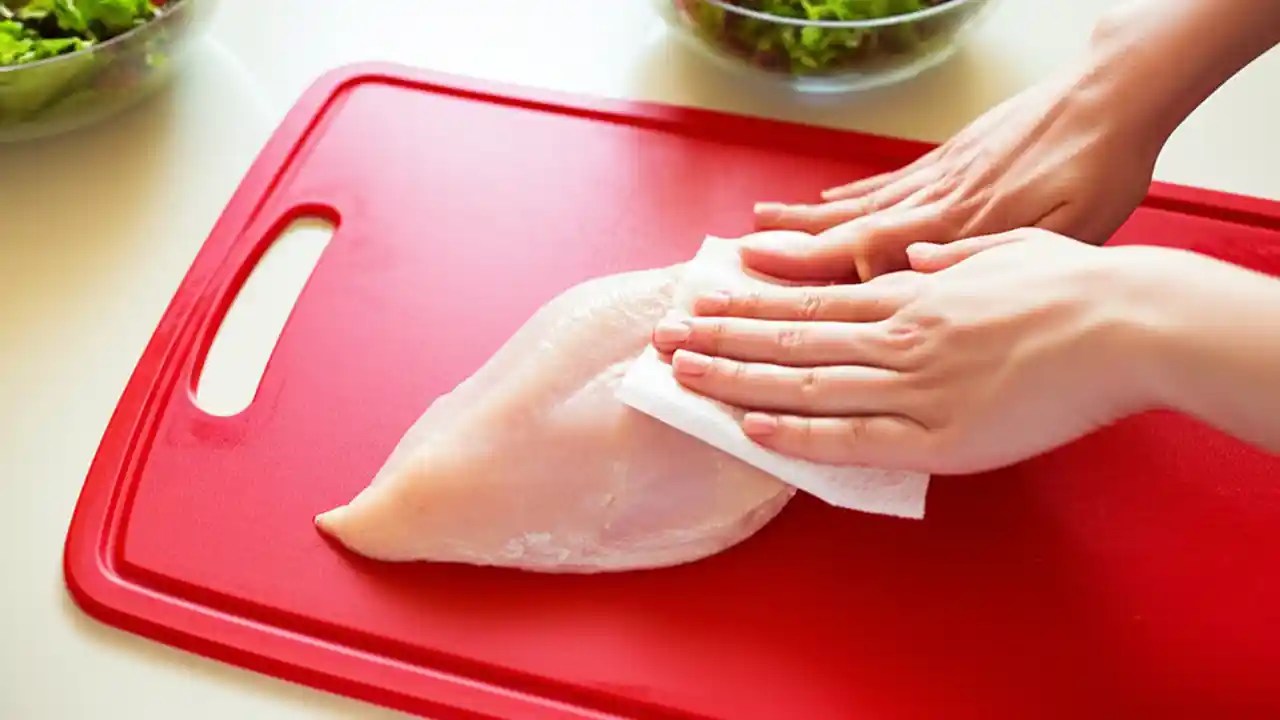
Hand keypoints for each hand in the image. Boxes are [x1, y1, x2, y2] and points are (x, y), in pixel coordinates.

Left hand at [651, 230, 1152, 473]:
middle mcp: (898, 338)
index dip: (752, 305)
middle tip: (664, 338)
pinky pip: (853, 438)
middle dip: (722, 339)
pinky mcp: (939, 436)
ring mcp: (914, 388)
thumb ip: (948, 259)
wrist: (1126, 326)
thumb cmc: (1072, 287)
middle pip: (792, 338)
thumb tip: (911, 258)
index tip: (705, 302)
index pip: (812, 303)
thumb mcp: (1001, 252)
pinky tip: (750, 428)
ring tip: (684, 374)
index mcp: (912, 297)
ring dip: (738, 379)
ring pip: (807, 383)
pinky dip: (799, 435)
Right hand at [748, 70, 1161, 281]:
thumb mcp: (1067, 234)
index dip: (811, 271)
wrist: (1112, 98)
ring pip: (856, 205)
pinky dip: (847, 195)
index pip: (867, 253)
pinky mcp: (947, 158)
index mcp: (958, 226)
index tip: (763, 284)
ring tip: (757, 230)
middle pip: (845, 230)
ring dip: (803, 222)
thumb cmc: (1100, 171)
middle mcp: (933, 201)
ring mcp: (935, 177)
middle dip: (786, 252)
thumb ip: (993, 262)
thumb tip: (925, 280)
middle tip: (735, 264)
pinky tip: (824, 200)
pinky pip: (884, 182)